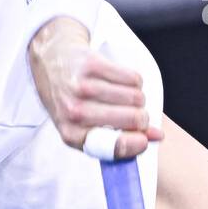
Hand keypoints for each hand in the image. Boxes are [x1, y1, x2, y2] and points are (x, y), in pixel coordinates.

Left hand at [28, 16, 163, 158]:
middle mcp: (75, 112)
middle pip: (134, 119)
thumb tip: (155, 136)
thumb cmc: (70, 100)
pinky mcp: (92, 65)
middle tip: (135, 115)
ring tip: (123, 98)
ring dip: (137, 99)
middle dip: (142, 119)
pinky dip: (134, 82)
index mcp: (72, 134)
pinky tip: (120, 82)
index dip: (136, 144)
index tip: (145, 140)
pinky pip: (133, 78)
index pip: (113, 146)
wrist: (51, 62)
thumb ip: (115, 138)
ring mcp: (83, 87)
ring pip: (136, 97)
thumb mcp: (82, 127)